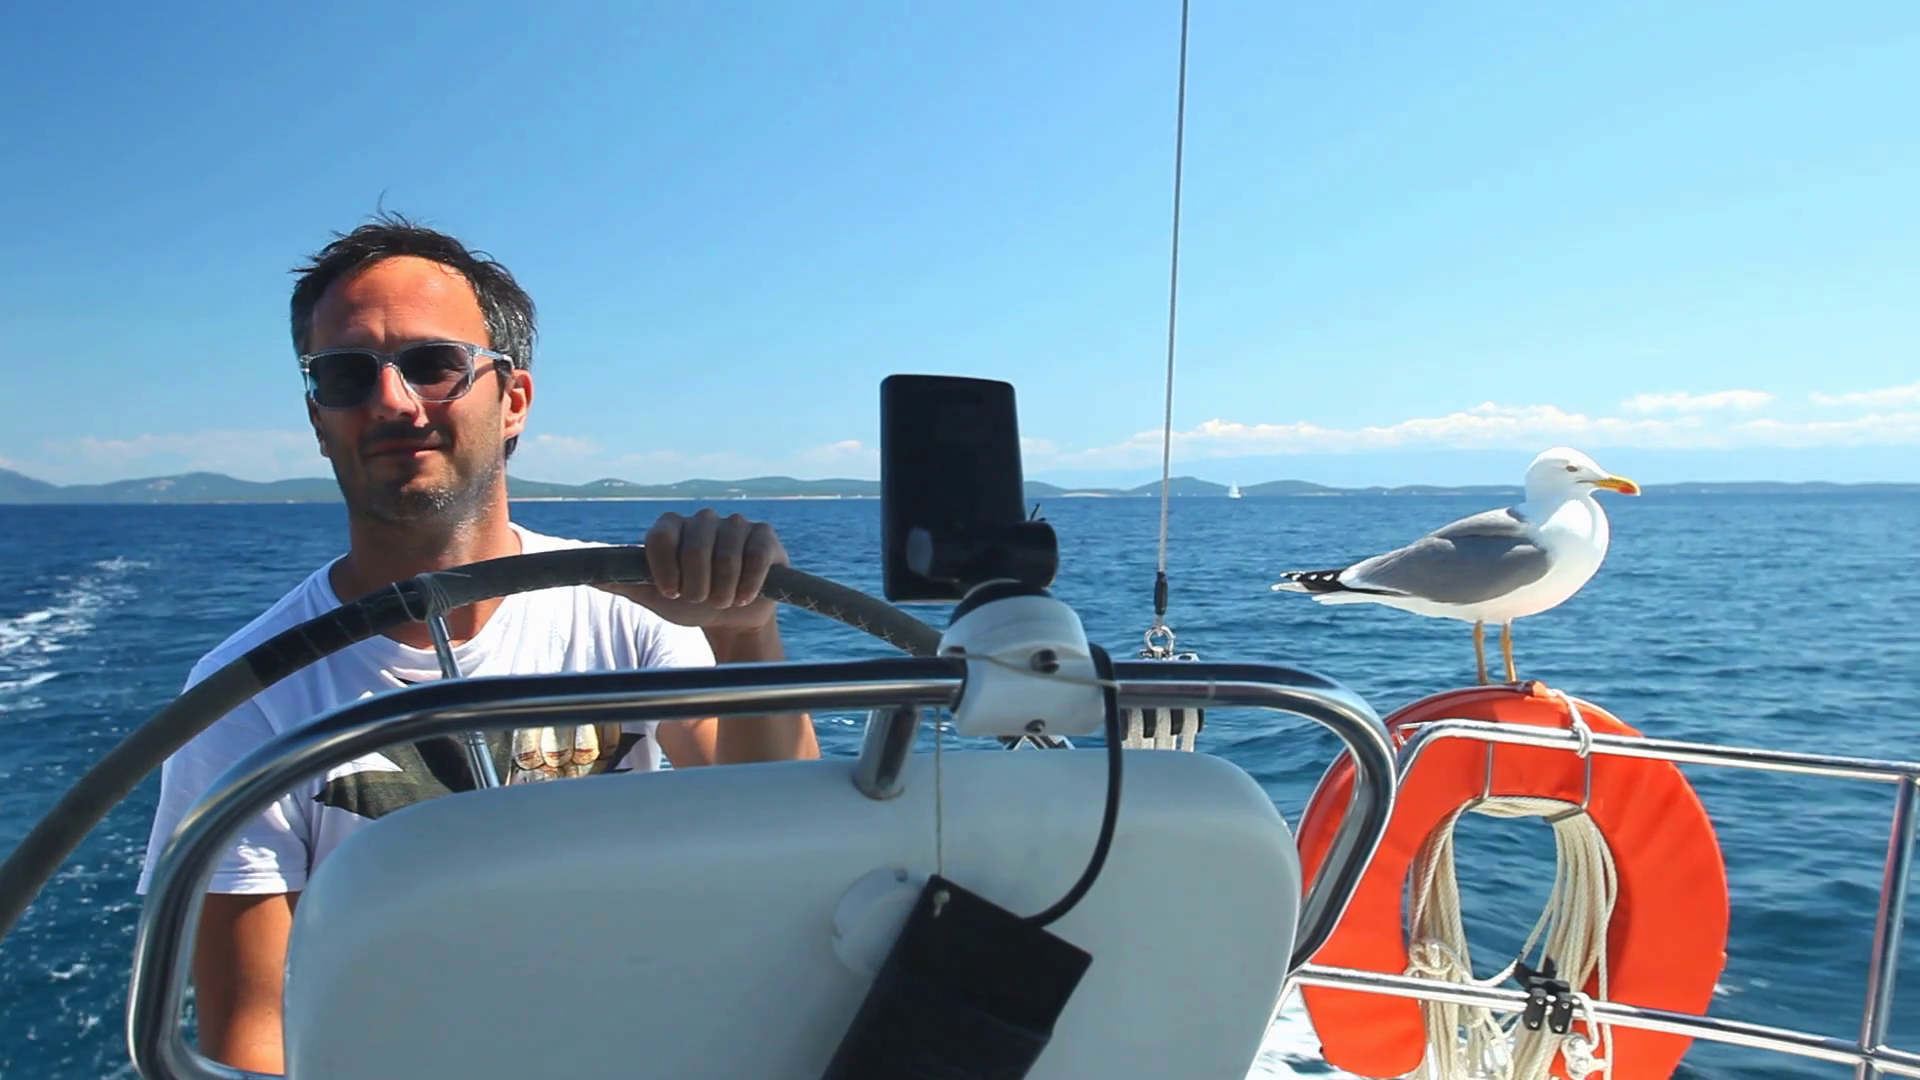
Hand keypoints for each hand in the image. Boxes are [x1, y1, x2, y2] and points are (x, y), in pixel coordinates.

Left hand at [604, 509, 784, 631]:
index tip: (671, 593)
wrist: (731, 619)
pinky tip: (745, 596)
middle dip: (698, 583)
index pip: (662, 534)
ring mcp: (736, 525)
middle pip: (697, 544)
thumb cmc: (689, 603)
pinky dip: (750, 582)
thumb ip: (623, 582)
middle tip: (700, 600)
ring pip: (728, 551)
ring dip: (724, 588)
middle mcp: (704, 520)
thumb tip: (587, 575)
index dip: (665, 566)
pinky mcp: (765, 537)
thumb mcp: (653, 596)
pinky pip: (757, 554)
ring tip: (723, 601)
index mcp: (673, 527)